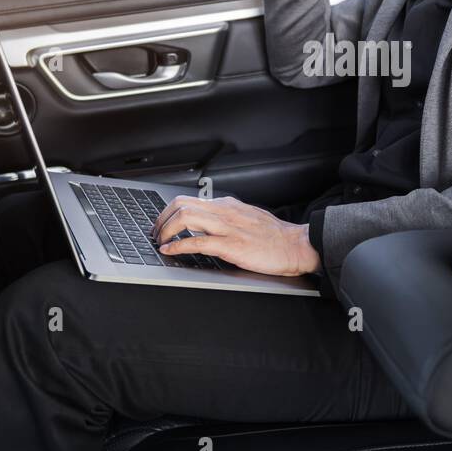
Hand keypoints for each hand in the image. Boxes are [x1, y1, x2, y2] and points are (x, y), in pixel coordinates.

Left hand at [151, 195, 321, 276]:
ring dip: (166, 230)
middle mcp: (224, 212)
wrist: (295, 245)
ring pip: (185, 218)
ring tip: (160, 240)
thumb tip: (209, 218)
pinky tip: (170, 250)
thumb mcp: (248, 217)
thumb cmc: (275, 236)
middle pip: (181, 204)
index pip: (189, 200)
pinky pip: (197, 242)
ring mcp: (227, 228)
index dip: (169, 212)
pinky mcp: (231, 245)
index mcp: (228, 205)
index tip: (162, 224)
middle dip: (161, 218)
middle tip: (156, 232)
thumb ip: (228, 215)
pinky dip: (178, 246)